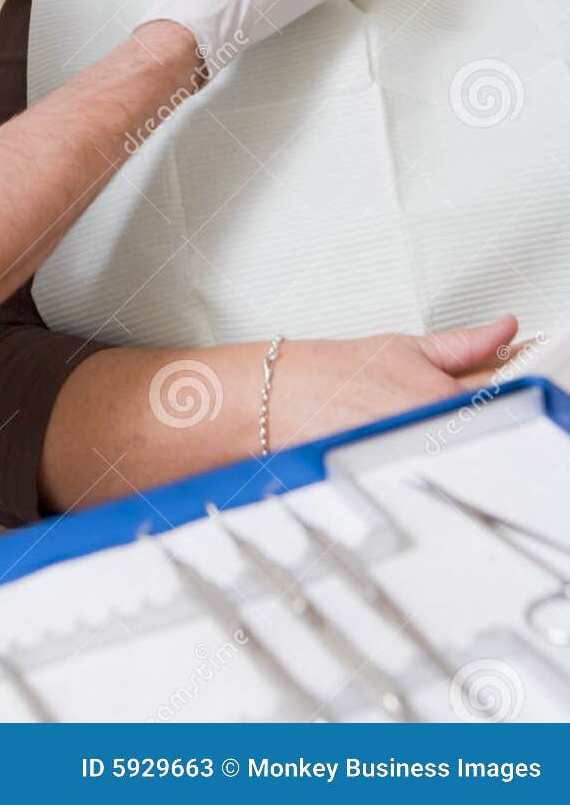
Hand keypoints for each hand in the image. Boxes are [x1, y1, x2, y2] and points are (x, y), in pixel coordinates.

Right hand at [269, 314, 518, 450]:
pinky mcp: (403, 476)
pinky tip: (416, 434)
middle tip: (463, 389)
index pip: (504, 381)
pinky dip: (440, 448)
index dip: (519, 367)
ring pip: (468, 441)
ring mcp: (420, 456)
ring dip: (465, 425)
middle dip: (493, 398)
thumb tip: (503, 328)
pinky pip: (440, 463)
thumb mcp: (404, 346)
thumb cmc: (331, 374)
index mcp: (441, 395)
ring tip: (423, 412)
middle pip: (491, 416)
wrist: (283, 398)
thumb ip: (463, 343)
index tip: (522, 357)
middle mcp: (435, 430)